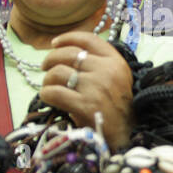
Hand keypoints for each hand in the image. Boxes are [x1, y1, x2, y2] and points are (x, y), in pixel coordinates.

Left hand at [38, 31, 133, 148]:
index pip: (88, 39)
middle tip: (44, 67)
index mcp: (115, 61)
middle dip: (50, 58)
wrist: (128, 135)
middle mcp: (107, 70)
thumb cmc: (118, 107)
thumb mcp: (117, 78)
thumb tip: (66, 53)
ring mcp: (95, 87)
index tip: (55, 43)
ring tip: (48, 86)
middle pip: (69, 54)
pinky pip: (54, 92)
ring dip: (47, 79)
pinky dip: (46, 94)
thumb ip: (99, 64)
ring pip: (58, 72)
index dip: (67, 38)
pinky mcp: (85, 105)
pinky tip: (48, 97)